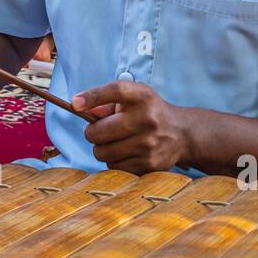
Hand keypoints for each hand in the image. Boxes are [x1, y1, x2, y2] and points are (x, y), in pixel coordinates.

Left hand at [72, 80, 191, 173]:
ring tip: (115, 142)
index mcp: (142, 96)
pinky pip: (115, 166)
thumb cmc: (149, 112)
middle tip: (99, 131)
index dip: (91, 97)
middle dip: (92, 133)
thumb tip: (79, 107)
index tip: (75, 104)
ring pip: (103, 153)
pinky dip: (115, 161)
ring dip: (103, 149)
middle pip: (98, 132)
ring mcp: (149, 143)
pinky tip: (126, 153)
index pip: (114, 91)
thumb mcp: (133, 97)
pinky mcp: (149, 164)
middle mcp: (147, 119)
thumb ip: (106, 100)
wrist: (182, 134)